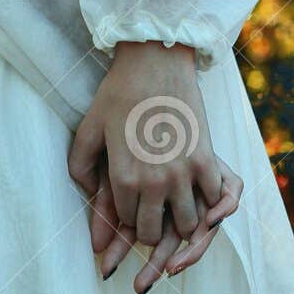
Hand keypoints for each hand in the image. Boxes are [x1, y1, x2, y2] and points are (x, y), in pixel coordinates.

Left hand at [67, 40, 243, 293]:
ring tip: (175, 205)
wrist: (155, 60)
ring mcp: (182, 173)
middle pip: (154, 233)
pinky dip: (207, 202)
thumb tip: (88, 195)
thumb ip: (81, 166)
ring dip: (180, 220)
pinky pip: (212, 201)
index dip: (127, 218)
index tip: (131, 207)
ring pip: (187, 225)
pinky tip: (197, 190)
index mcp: (122, 177)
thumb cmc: (119, 92)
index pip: (126, 222)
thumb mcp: (90, 128)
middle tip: (152, 212)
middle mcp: (152, 182)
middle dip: (151, 227)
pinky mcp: (205, 160)